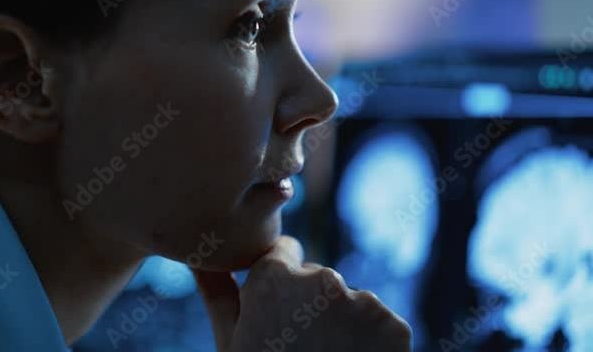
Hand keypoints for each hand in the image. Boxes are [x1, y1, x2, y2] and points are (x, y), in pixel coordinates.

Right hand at [193, 235, 411, 350]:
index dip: (279, 282)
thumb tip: (198, 259)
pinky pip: (380, 324)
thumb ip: (217, 292)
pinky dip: (372, 342)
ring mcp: (362, 301)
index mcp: (273, 278)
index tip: (278, 313)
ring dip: (342, 322)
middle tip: (301, 346)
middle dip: (311, 303)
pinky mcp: (394, 326)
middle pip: (318, 278)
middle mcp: (320, 279)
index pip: (285, 251)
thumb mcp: (231, 342)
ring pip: (350, 301)